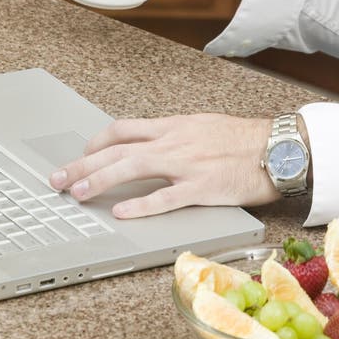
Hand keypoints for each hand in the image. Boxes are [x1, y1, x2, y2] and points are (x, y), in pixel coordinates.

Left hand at [49, 114, 280, 217]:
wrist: (280, 148)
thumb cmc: (246, 140)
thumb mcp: (205, 127)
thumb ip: (178, 136)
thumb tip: (154, 145)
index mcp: (176, 126)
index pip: (124, 129)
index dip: (96, 142)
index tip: (82, 155)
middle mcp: (175, 140)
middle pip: (117, 148)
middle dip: (82, 163)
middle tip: (59, 179)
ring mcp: (187, 163)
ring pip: (132, 167)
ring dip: (98, 180)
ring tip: (76, 193)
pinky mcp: (202, 187)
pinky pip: (164, 197)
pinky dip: (138, 205)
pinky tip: (121, 212)